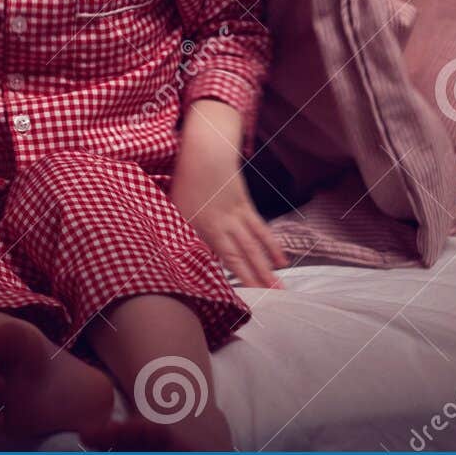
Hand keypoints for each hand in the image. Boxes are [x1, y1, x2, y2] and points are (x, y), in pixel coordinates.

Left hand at [170, 147, 286, 288]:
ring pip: (255, 247)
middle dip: (256, 281)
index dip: (234, 279)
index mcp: (203, 228)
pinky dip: (272, 247)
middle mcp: (223, 225)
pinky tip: (281, 262)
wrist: (206, 153)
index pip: (221, 259)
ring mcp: (238, 217)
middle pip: (243, 257)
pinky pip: (261, 231)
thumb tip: (178, 261)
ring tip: (280, 289)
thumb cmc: (186, 183)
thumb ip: (179, 237)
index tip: (242, 299)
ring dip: (268, 269)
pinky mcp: (246, 208)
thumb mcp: (174, 211)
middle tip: (270, 302)